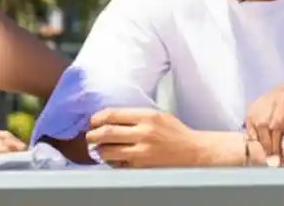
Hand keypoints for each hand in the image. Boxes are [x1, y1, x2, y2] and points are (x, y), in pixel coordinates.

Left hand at [86, 108, 229, 167]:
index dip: (97, 118)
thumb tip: (110, 118)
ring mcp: (142, 152)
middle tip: (90, 136)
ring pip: (108, 151)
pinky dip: (111, 162)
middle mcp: (144, 133)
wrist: (193, 152)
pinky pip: (118, 165)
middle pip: (106, 133)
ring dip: (99, 150)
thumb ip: (136, 116)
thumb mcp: (158, 116)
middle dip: (93, 135)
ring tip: (98, 148)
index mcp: (148, 116)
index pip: (113, 114)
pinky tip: (112, 159)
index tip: (93, 121)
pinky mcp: (142, 167)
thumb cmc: (176, 133)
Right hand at [244, 69, 283, 161]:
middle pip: (262, 125)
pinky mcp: (260, 100)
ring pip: (253, 122)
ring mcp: (264, 98)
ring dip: (259, 140)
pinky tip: (262, 139)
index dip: (275, 144)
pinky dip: (253, 131)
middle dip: (267, 145)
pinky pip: (250, 118)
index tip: (278, 160)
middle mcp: (273, 97)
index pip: (276, 125)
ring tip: (269, 151)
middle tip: (274, 161)